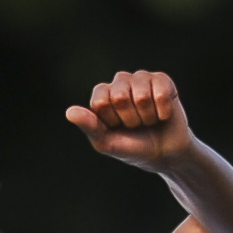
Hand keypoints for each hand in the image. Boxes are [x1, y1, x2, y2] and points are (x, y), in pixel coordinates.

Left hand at [65, 71, 193, 171]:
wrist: (163, 154)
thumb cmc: (132, 147)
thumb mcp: (106, 143)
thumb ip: (89, 126)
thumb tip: (69, 112)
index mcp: (103, 95)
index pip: (101, 101)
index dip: (111, 120)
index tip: (117, 128)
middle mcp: (120, 82)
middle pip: (120, 96)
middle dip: (130, 118)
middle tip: (135, 125)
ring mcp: (141, 78)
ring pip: (141, 95)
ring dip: (147, 116)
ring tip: (149, 120)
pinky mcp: (162, 80)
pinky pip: (160, 91)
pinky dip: (162, 110)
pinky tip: (162, 115)